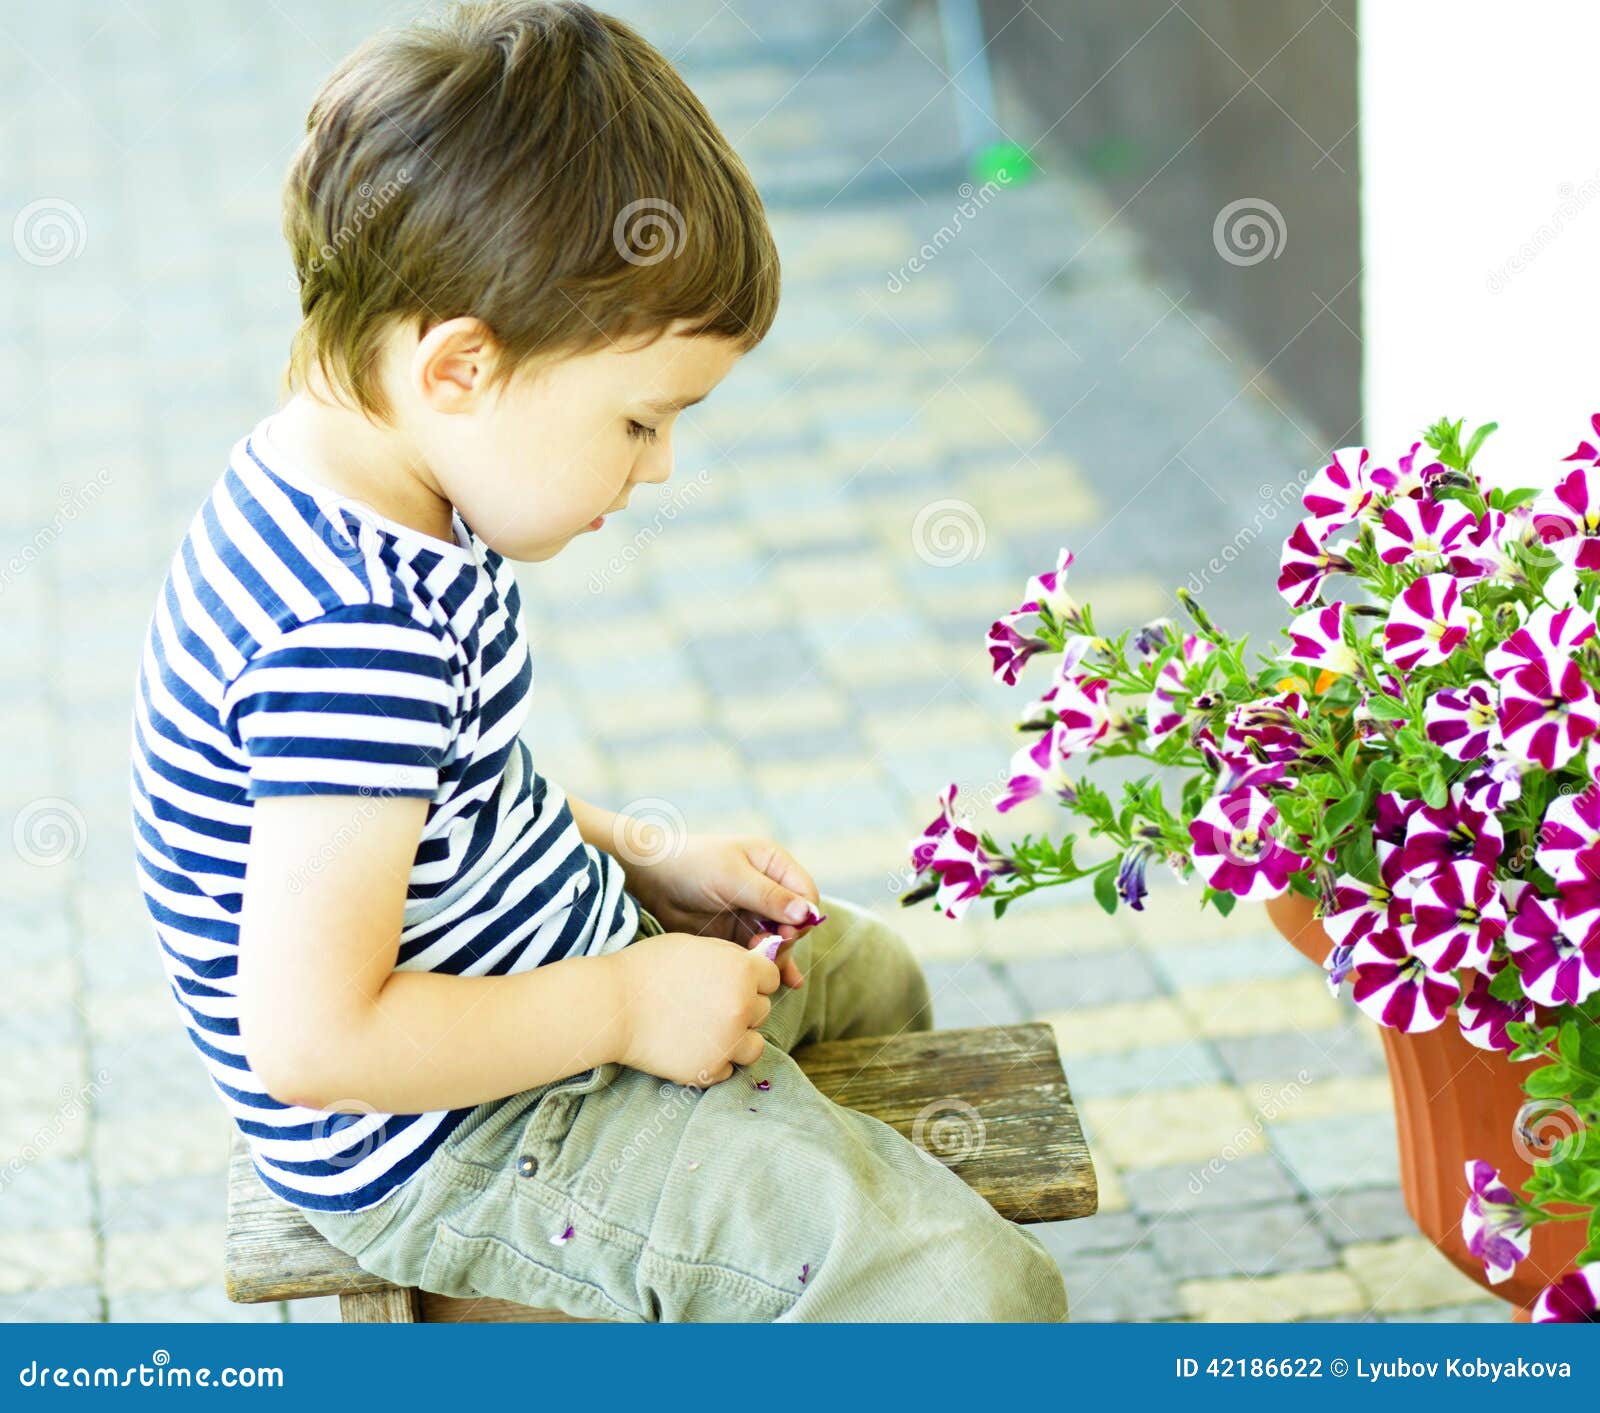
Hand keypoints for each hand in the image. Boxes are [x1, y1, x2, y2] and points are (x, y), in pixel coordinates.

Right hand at [607, 931, 780, 1086]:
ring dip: (737, 1040)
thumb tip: (756, 965)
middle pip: (762, 1011)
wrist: (611, 1005)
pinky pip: (728, 1070)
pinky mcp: (709, 1069)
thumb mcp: (694, 946)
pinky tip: (692, 1047)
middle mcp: (742, 1006)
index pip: (771, 979)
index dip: (752, 979)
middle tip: (707, 1005)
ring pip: (753, 1046)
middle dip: (741, 1008)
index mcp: (742, 971)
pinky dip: (715, 1062)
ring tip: (707, 1031)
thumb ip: (730, 957)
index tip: (730, 983)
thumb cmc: (647, 968)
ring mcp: (728, 1041)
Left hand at [623, 833, 823, 971]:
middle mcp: (768, 888)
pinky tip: (787, 982)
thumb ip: (769, 897)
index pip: (806, 894)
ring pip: (779, 940)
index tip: (785, 934)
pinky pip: (760, 951)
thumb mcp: (732, 878)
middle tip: (764, 950)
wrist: (650, 879)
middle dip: (785, 939)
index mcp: (773, 864)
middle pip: (794, 922)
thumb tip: (807, 914)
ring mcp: (752, 912)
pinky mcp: (737, 933)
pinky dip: (771, 964)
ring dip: (775, 955)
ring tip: (762, 968)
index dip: (802, 917)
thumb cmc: (692, 865)